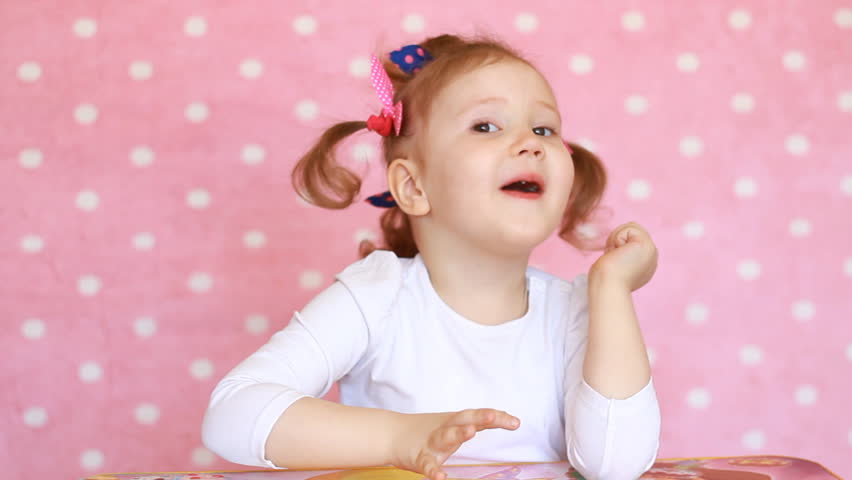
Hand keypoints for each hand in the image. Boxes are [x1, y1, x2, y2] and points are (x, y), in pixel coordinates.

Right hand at [390, 409, 519, 479]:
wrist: (391, 434)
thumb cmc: (428, 430)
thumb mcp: (454, 423)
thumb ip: (479, 421)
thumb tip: (508, 417)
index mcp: (455, 421)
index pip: (479, 416)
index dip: (497, 418)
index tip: (516, 422)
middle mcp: (445, 428)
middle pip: (463, 420)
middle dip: (479, 418)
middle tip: (493, 416)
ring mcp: (431, 443)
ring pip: (445, 437)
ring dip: (457, 434)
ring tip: (471, 433)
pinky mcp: (419, 458)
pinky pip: (427, 465)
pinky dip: (433, 471)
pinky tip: (441, 476)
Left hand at [589, 222, 657, 291]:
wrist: (607, 287)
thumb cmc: (604, 280)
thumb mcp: (615, 264)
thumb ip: (621, 255)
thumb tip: (618, 246)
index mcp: (645, 263)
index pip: (631, 239)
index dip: (617, 246)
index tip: (615, 263)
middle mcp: (652, 257)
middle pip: (632, 230)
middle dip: (616, 240)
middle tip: (614, 258)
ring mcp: (651, 250)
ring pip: (631, 227)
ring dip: (616, 239)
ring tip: (616, 256)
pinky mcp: (646, 244)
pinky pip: (629, 228)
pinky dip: (617, 238)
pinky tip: (618, 253)